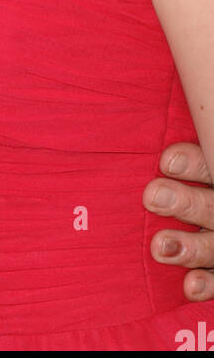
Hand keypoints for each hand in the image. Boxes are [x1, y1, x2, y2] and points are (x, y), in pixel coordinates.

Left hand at [145, 143, 213, 299]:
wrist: (195, 209)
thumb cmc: (182, 172)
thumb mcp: (186, 151)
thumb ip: (175, 141)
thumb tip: (149, 72)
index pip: (212, 163)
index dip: (193, 163)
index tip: (165, 161)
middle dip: (186, 202)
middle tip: (152, 196)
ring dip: (191, 248)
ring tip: (160, 247)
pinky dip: (208, 285)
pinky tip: (189, 286)